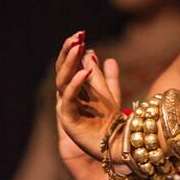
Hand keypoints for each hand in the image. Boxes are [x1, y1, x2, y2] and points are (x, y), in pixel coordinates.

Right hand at [54, 34, 132, 179]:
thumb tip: (94, 53)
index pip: (69, 66)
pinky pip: (68, 101)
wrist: (117, 145)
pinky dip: (75, 85)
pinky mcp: (69, 122)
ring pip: (62, 82)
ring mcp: (66, 109)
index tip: (81, 33)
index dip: (72, 50)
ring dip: (69, 63)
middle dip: (68, 52)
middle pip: (62, 71)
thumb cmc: (112, 121)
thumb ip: (102, 76)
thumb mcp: (109, 93)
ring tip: (78, 47)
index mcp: (75, 90)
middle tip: (77, 36)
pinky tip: (84, 72)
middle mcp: (67, 98)